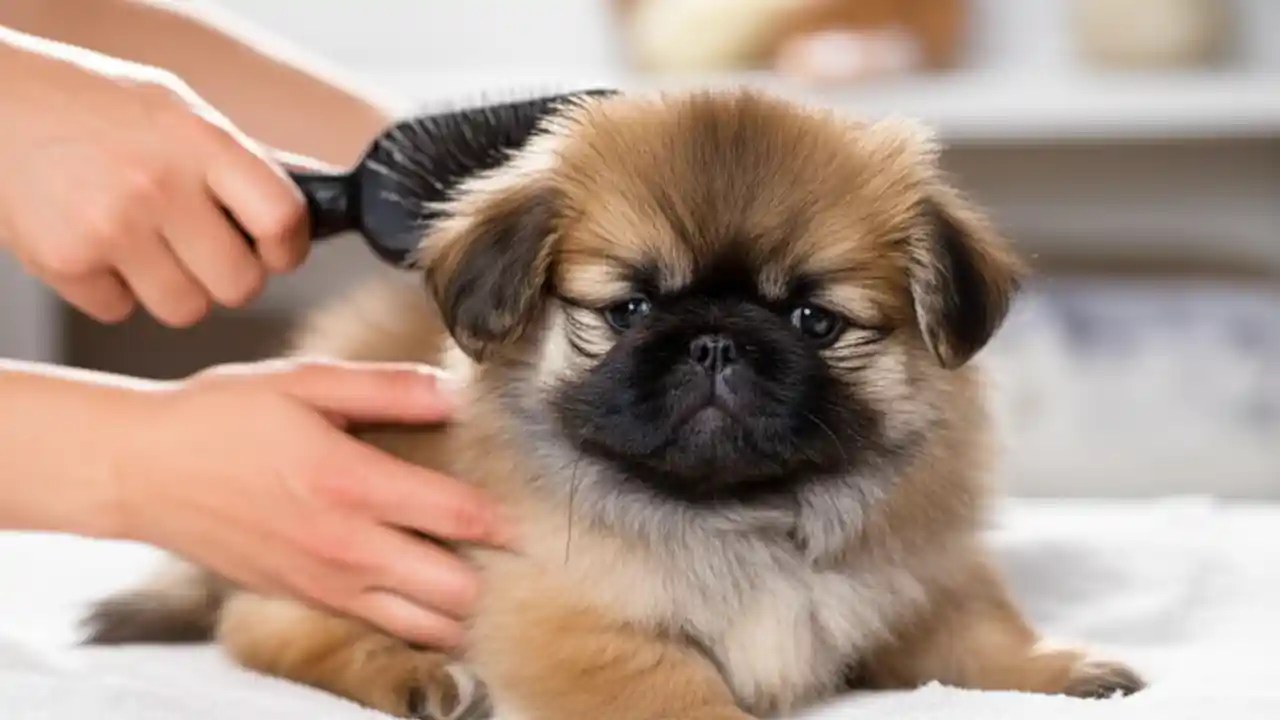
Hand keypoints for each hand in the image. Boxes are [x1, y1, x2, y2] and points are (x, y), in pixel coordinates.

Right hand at [0, 30, 307, 326]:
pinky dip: (113, 290)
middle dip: (229, 277)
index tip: (278, 251)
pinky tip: (99, 247)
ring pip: (185, 310)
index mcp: (200, 142)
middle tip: (205, 252)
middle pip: (239, 285)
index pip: (282, 219)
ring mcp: (110, 228)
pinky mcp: (65, 262)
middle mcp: (159, 186)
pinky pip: (119, 311)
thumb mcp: (179, 111)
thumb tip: (305, 214)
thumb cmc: (94, 107)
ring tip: (148, 246)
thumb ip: (238, 163)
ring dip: (174, 289)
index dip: (288, 248)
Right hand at [109, 359, 507, 646]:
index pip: (460, 516)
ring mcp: (327, 583)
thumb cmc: (221, 419)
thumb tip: (457, 391)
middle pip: (455, 589)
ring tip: (495, 582)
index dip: (511, 520)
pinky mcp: (307, 601)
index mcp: (352, 483)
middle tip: (528, 554)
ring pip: (425, 624)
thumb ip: (387, 388)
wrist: (142, 471)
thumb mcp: (305, 383)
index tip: (546, 513)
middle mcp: (346, 546)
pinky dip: (423, 622)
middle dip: (501, 576)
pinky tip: (442, 599)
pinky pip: (384, 628)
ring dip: (466, 609)